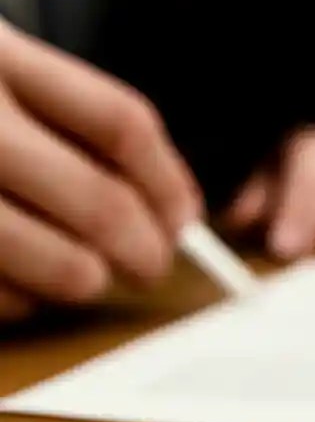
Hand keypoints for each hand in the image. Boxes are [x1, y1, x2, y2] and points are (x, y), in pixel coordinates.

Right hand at [0, 20, 200, 322]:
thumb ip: (65, 119)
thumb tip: (167, 208)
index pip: (123, 126)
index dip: (169, 184)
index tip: (184, 219)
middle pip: (100, 204)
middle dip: (144, 250)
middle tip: (151, 266)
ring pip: (55, 262)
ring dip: (86, 281)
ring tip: (88, 277)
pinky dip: (22, 302)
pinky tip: (22, 289)